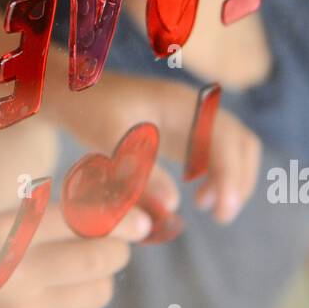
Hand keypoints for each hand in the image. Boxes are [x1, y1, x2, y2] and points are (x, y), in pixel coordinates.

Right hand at [0, 202, 148, 307]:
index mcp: (0, 233)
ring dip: (98, 279)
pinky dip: (83, 306)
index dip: (118, 217)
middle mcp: (13, 274)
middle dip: (117, 249)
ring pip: (98, 290)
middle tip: (116, 246)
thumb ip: (41, 216)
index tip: (140, 219)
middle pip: (100, 256)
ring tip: (75, 275)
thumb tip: (111, 205)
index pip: (79, 218)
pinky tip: (58, 300)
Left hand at [59, 72, 260, 223]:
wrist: (68, 92)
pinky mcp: (180, 135)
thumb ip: (136, 171)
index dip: (231, 174)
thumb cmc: (85, 108)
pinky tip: (198, 199)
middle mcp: (192, 109)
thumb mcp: (106, 139)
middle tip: (220, 215)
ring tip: (207, 208)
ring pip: (232, 149)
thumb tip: (173, 206)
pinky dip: (216, 178)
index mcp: (180, 102)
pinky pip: (213, 156)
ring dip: (231, 179)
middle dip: (239, 179)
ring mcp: (188, 121)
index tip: (222, 210)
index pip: (226, 136)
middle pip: (240, 141)